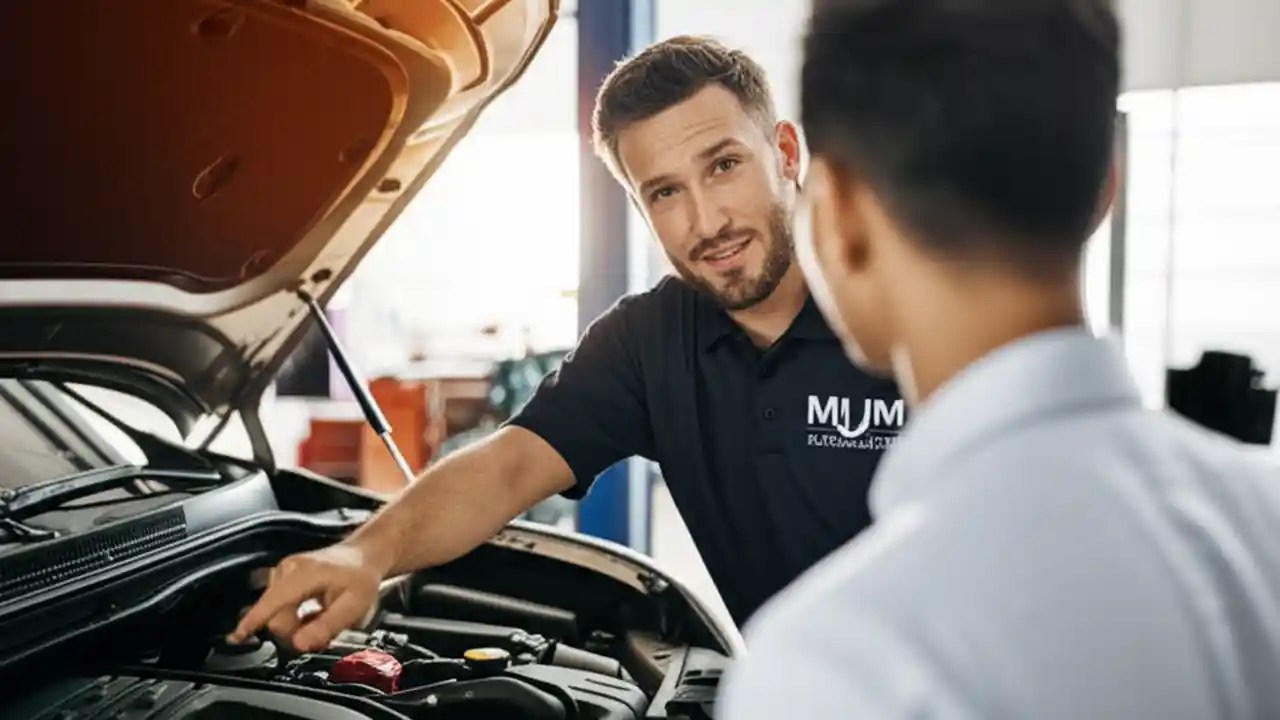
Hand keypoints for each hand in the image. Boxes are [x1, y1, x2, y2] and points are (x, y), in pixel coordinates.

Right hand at [227, 540, 390, 651]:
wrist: (364, 557)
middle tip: (322, 631)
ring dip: (294, 623)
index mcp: (303, 573)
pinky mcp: (283, 576)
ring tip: (321, 617)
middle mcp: (288, 569)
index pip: (271, 602)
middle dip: (294, 631)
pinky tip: (311, 612)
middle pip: (274, 615)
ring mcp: (284, 571)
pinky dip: (293, 614)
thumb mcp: (354, 606)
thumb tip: (300, 645)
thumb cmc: (361, 577)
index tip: (236, 637)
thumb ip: (327, 626)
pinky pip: (279, 605)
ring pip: (276, 612)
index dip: (253, 622)